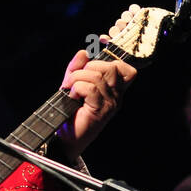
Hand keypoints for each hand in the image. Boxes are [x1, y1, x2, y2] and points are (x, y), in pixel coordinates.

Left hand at [56, 38, 138, 158]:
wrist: (65, 140)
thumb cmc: (70, 114)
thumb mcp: (73, 85)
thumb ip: (77, 68)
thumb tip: (83, 53)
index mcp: (113, 90)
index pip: (125, 69)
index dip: (113, 56)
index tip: (98, 50)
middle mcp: (116, 97)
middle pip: (111, 67)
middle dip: (88, 67)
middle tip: (74, 80)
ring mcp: (110, 105)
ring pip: (98, 76)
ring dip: (77, 78)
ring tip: (70, 89)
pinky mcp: (99, 111)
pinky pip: (90, 88)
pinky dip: (77, 89)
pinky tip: (73, 97)